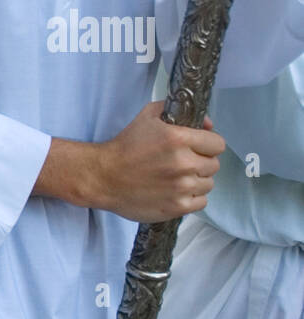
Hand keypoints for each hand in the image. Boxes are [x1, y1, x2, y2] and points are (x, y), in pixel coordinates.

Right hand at [89, 101, 223, 222]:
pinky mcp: (176, 207)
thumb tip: (208, 123)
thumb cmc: (124, 147)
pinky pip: (201, 202)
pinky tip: (175, 192)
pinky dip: (191, 198)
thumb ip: (179, 111)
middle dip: (200, 162)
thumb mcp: (148, 116)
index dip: (207, 145)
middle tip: (181, 164)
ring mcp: (181, 187)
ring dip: (196, 181)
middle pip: (214, 165)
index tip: (196, 148)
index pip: (217, 144)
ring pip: (208, 184)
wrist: (102, 177)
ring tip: (176, 179)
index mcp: (179, 139)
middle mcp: (184, 163)